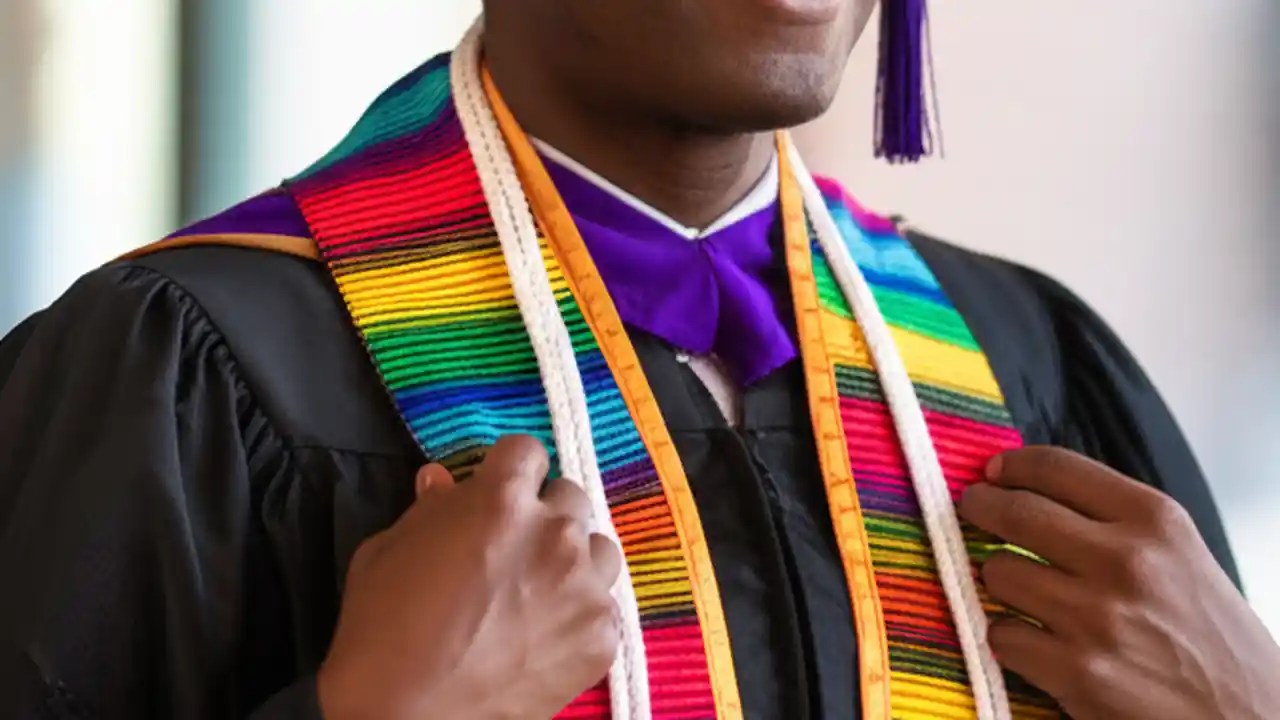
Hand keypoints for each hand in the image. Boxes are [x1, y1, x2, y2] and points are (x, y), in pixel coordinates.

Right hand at [318, 435, 621, 719]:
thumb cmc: (382, 632)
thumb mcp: (388, 552)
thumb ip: (429, 510)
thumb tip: (443, 481)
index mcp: (501, 501)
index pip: (527, 451)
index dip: (509, 471)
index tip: (498, 492)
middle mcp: (555, 534)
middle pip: (569, 497)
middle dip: (543, 514)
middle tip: (514, 549)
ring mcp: (584, 587)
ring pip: (599, 548)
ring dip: (574, 559)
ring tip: (540, 591)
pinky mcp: (601, 637)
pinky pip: (604, 606)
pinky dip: (579, 615)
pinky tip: (546, 636)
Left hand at [959, 446, 1279, 719]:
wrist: (1248, 718)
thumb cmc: (1210, 636)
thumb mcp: (1180, 554)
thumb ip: (1114, 520)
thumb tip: (1031, 488)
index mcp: (1155, 521)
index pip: (1057, 467)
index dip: (1011, 466)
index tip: (993, 473)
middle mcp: (1126, 561)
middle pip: (1014, 511)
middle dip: (980, 507)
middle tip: (972, 510)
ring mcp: (1098, 617)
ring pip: (997, 573)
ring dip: (998, 581)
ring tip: (1020, 590)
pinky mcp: (1076, 671)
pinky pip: (1001, 634)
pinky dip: (1008, 638)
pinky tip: (1032, 641)